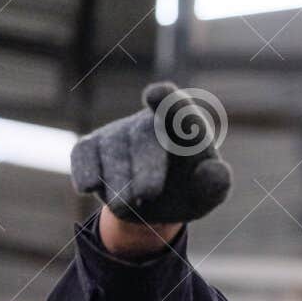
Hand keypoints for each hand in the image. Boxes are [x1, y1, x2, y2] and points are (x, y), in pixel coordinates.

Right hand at [70, 82, 232, 225]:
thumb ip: (215, 185)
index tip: (155, 95)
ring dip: (119, 183)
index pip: (175, 104)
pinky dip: (86, 171)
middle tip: (148, 195)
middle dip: (144, 168)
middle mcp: (147, 122)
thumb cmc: (188, 191)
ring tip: (130, 205)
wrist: (154, 206)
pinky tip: (88, 187)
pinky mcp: (90, 146)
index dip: (165, 99)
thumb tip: (217, 170)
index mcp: (183, 126)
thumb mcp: (207, 195)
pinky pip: (83, 154)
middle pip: (142, 137)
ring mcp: (117, 132)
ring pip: (112, 151)